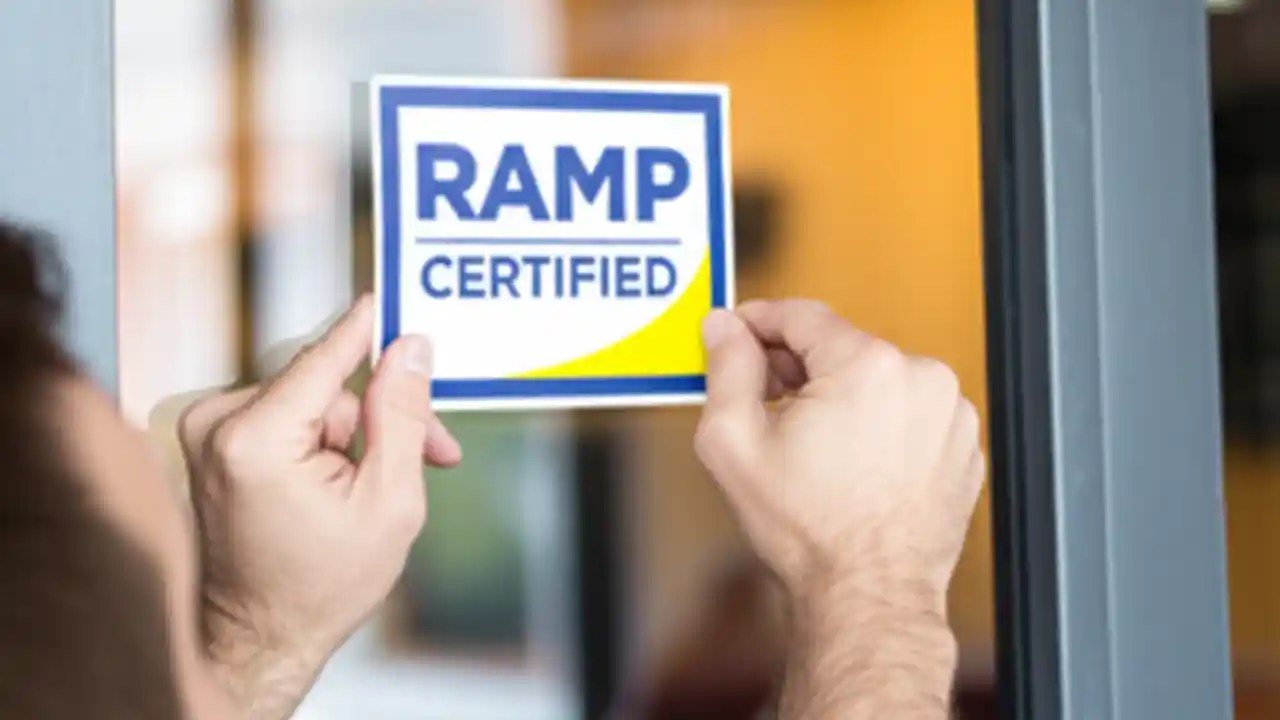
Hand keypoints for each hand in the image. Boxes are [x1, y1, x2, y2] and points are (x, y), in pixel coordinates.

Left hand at [177, 295, 460, 718]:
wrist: (261, 638)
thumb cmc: (322, 585)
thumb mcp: (388, 501)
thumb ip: (402, 416)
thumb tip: (411, 349)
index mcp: (255, 440)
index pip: (324, 357)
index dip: (371, 328)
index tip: (401, 299)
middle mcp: (217, 426)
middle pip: (325, 385)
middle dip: (381, 415)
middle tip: (433, 451)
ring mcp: (208, 433)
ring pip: (311, 401)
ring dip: (358, 432)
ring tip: (391, 483)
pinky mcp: (213, 442)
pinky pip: (287, 415)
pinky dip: (325, 441)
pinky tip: (352, 478)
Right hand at [695, 299, 983, 717]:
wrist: (869, 594)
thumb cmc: (811, 531)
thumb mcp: (736, 443)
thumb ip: (727, 370)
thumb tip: (724, 328)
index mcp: (868, 366)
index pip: (802, 315)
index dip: (759, 320)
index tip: (737, 332)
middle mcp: (922, 378)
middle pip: (842, 349)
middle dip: (797, 369)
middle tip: (763, 402)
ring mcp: (951, 414)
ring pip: (878, 381)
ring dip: (842, 397)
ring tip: (812, 447)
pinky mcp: (962, 447)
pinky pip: (909, 415)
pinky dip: (879, 427)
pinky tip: (851, 465)